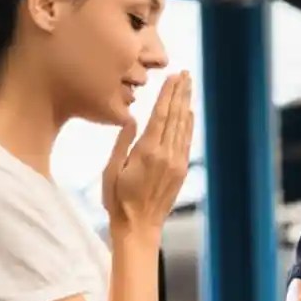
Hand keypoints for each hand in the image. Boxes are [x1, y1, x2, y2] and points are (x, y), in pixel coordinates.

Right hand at [102, 72, 193, 239]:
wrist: (139, 226)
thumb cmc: (118, 199)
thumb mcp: (111, 171)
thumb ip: (122, 144)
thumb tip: (131, 119)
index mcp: (147, 152)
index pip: (160, 116)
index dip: (168, 94)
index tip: (173, 77)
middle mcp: (166, 155)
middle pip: (175, 117)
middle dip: (180, 93)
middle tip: (185, 73)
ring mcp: (176, 163)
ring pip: (183, 127)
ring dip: (186, 104)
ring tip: (188, 86)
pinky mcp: (181, 170)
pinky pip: (187, 141)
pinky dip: (189, 125)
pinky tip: (189, 113)